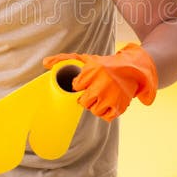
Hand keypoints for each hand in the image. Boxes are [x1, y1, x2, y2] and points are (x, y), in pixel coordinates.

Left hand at [43, 43, 157, 121]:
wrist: (132, 70)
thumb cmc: (104, 65)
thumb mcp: (86, 59)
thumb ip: (64, 59)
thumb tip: (45, 63)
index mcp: (92, 71)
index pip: (76, 86)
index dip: (80, 85)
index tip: (86, 81)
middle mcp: (102, 84)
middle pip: (83, 101)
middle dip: (86, 96)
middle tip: (93, 90)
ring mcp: (111, 97)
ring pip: (93, 110)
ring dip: (95, 105)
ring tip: (101, 96)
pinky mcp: (119, 106)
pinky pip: (105, 117)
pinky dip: (105, 112)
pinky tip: (107, 103)